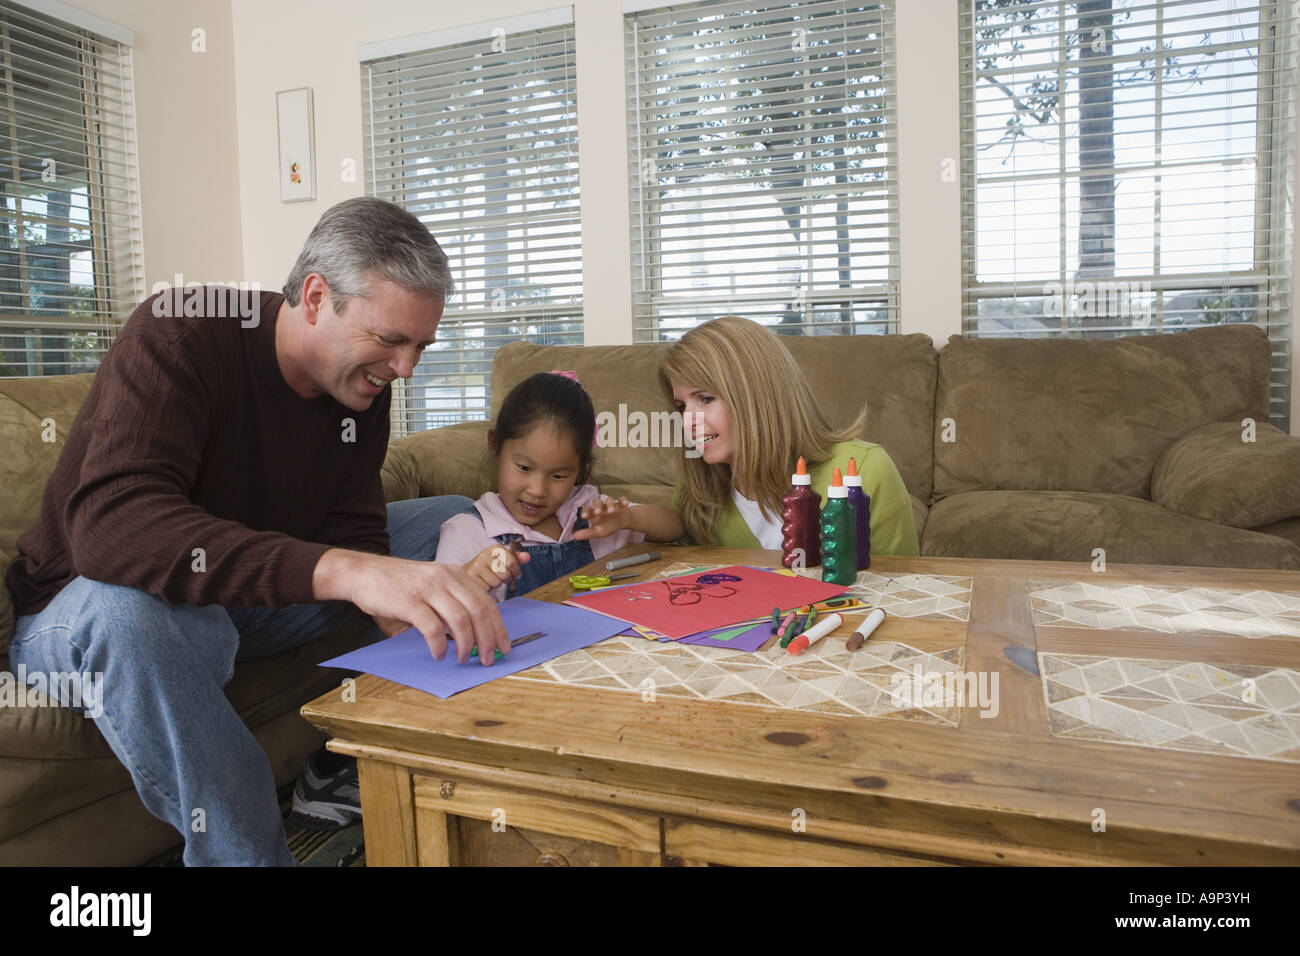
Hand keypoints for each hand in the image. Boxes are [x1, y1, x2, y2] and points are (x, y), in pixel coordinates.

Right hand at [314, 550, 508, 665]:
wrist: (363, 573)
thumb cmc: (400, 584)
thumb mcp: (433, 584)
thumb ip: (452, 601)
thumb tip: (474, 634)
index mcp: (456, 574)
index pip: (487, 602)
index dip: (499, 628)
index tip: (504, 647)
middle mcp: (446, 578)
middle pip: (479, 612)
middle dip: (488, 640)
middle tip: (487, 660)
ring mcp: (428, 588)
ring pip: (460, 620)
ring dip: (466, 645)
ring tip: (463, 659)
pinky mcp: (409, 601)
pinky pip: (432, 628)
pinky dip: (439, 645)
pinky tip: (440, 654)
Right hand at [464, 544, 530, 591]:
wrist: (470, 572)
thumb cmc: (490, 567)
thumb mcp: (504, 560)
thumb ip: (517, 559)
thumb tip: (527, 557)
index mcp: (495, 549)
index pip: (512, 562)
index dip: (516, 572)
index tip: (514, 574)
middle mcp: (485, 555)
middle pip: (505, 574)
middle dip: (506, 579)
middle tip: (501, 577)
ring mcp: (477, 566)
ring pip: (496, 583)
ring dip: (496, 584)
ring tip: (491, 579)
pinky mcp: (471, 577)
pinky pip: (487, 588)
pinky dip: (488, 588)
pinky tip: (484, 582)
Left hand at [574, 496, 632, 539]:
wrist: (622, 522)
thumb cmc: (608, 526)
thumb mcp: (598, 532)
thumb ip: (587, 533)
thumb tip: (574, 536)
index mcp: (594, 513)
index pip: (587, 509)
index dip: (585, 512)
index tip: (584, 517)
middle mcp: (602, 507)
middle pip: (597, 502)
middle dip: (597, 506)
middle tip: (598, 512)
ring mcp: (612, 505)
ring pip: (609, 500)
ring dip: (610, 504)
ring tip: (612, 511)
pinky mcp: (621, 504)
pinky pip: (622, 500)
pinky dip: (624, 501)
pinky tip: (625, 503)